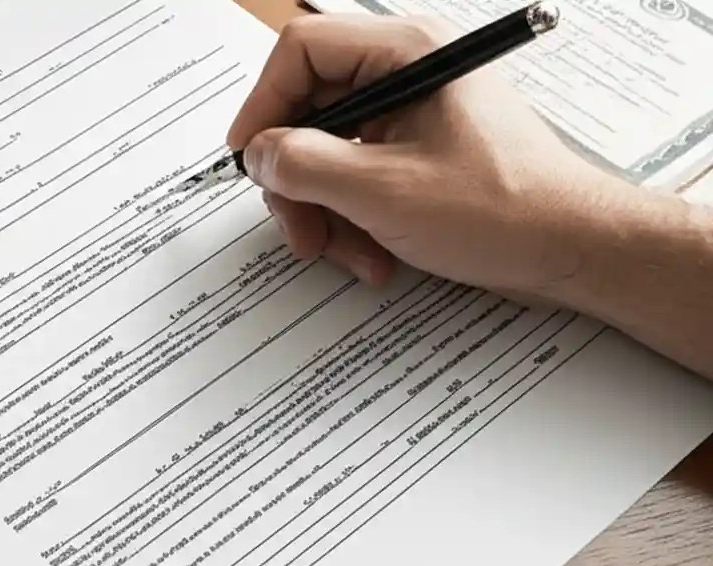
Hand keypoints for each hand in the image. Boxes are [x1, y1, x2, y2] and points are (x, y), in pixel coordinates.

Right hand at [227, 14, 628, 296]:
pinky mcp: (417, 155)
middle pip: (308, 111)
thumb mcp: (383, 191)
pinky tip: (375, 256)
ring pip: (328, 154)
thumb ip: (305, 166)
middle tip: (300, 232)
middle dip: (297, 181)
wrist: (573, 250)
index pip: (301, 52)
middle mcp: (405, 75)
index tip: (249, 159)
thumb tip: (259, 155)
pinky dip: (354, 220)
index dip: (263, 105)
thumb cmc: (502, 209)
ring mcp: (411, 116)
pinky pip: (358, 179)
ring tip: (351, 256)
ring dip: (326, 213)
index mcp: (404, 55)